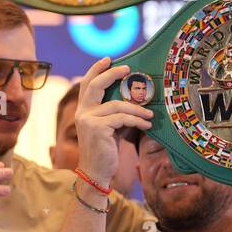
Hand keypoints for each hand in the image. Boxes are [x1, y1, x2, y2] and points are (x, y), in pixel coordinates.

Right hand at [74, 57, 153, 187]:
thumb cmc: (105, 151)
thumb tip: (133, 99)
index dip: (96, 70)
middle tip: (128, 68)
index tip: (108, 59)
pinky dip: (137, 120)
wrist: (96, 172)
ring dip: (137, 109)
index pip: (87, 85)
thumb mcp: (109, 128)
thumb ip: (114, 113)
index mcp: (83, 111)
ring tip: (149, 114)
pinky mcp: (97, 128)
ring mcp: (88, 120)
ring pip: (117, 105)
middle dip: (112, 74)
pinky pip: (122, 118)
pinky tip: (147, 124)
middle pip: (95, 85)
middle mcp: (82, 113)